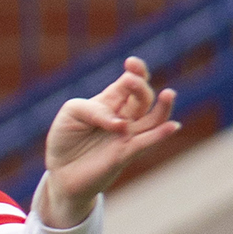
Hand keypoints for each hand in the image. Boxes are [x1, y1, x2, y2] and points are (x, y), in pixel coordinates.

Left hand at [40, 56, 178, 227]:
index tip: (131, 62)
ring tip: (169, 94)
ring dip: (162, 107)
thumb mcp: (71, 112)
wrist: (60, 171)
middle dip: (140, 86)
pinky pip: (146, 143)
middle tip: (131, 80)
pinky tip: (172, 126)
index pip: (129, 83)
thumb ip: (93, 110)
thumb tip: (120, 124)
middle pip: (142, 98)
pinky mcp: (125, 155)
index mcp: (110, 101)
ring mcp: (127, 136)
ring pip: (153, 119)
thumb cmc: (66, 138)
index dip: (136, 71)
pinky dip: (160, 135)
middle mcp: (124, 117)